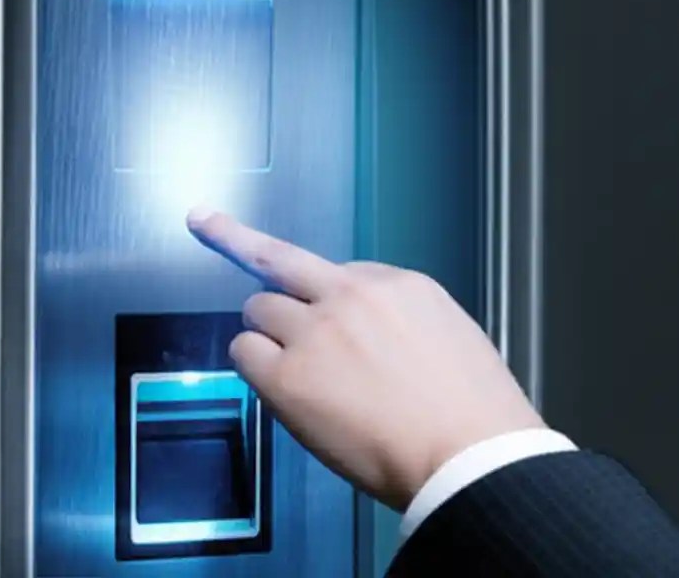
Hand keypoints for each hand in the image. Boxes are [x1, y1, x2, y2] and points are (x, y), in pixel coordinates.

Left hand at [186, 208, 543, 510]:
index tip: (307, 287)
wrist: (469, 456)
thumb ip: (404, 325)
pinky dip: (253, 368)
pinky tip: (280, 389)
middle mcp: (354, 297)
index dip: (326, 293)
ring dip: (267, 335)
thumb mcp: (454, 340)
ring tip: (296, 373)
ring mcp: (316, 332)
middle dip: (242, 247)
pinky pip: (243, 353)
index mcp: (401, 286)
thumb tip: (374, 339)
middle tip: (205, 222)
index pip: (341, 272)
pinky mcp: (288, 376)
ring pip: (257, 309)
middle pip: (280, 263)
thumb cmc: (473, 415)